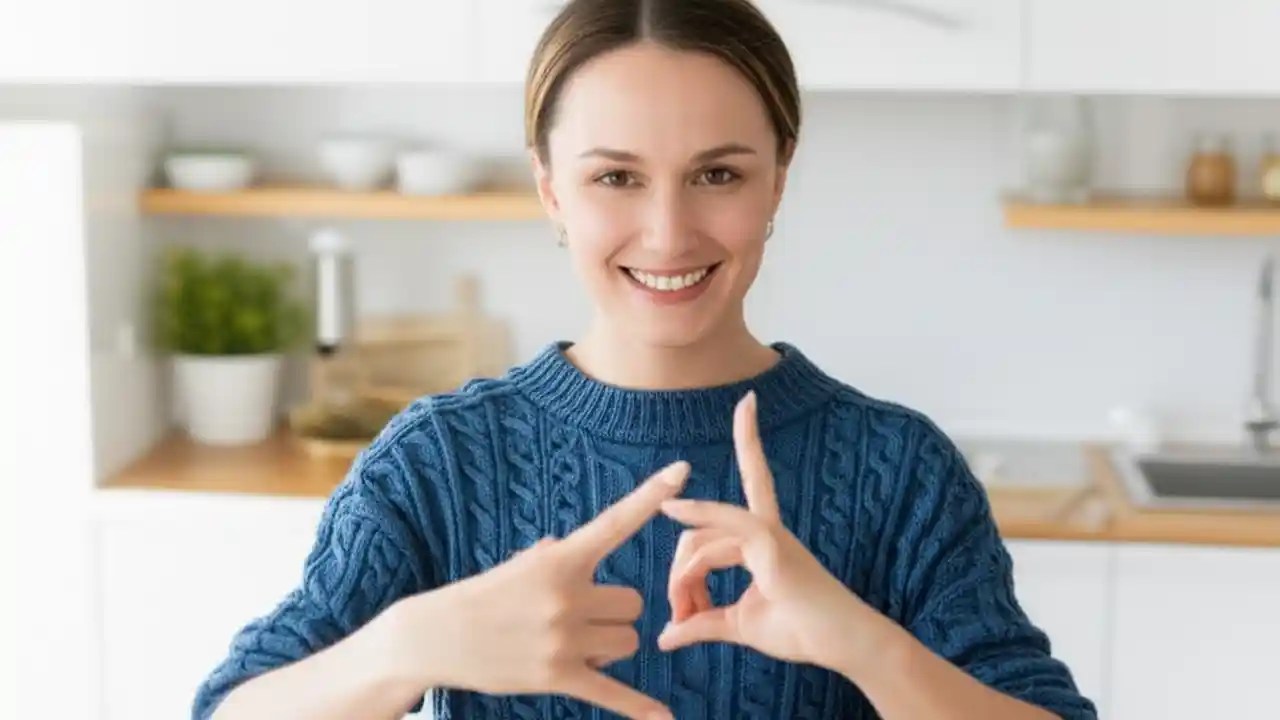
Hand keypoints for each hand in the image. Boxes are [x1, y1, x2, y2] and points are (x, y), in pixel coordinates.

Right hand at [377, 461, 688, 719]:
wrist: (435, 636)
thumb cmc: (482, 595)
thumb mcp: (521, 565)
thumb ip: (555, 557)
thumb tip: (565, 549)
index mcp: (559, 559)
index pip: (615, 522)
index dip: (650, 495)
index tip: (683, 470)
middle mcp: (566, 595)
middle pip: (633, 603)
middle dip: (614, 613)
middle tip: (580, 617)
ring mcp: (563, 638)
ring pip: (628, 642)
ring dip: (610, 646)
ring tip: (572, 644)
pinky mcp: (558, 677)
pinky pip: (612, 692)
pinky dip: (637, 707)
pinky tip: (664, 719)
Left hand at [659, 392, 884, 669]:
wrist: (844, 645)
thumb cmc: (801, 631)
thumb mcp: (739, 625)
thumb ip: (702, 622)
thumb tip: (665, 635)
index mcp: (764, 539)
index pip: (756, 478)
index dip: (752, 438)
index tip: (748, 402)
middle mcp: (767, 529)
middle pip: (701, 531)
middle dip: (680, 573)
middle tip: (678, 616)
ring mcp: (770, 535)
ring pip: (703, 540)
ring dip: (684, 579)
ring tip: (683, 616)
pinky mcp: (772, 546)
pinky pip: (723, 530)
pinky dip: (697, 515)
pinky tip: (672, 508)